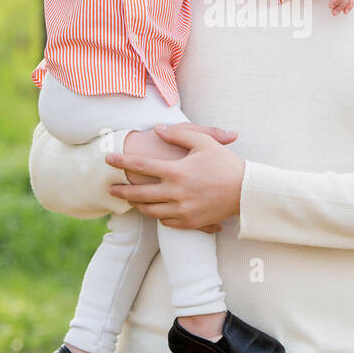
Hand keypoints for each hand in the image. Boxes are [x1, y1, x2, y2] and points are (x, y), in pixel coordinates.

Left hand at [106, 124, 244, 229]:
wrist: (246, 190)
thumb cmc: (225, 162)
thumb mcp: (203, 141)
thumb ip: (179, 134)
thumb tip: (158, 129)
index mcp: (177, 172)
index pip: (140, 166)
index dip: (121, 161)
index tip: (107, 158)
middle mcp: (176, 193)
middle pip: (139, 194)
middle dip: (121, 191)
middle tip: (109, 188)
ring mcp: (183, 210)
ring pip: (150, 211)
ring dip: (137, 205)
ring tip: (130, 201)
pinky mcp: (191, 223)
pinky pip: (166, 222)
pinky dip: (157, 216)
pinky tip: (153, 210)